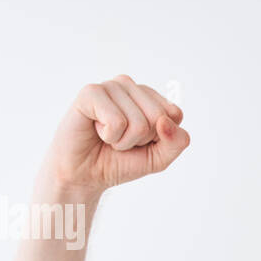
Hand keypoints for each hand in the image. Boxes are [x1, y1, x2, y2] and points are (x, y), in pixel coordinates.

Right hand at [39, 75, 188, 192]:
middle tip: (121, 140)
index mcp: (148, 96)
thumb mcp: (158, 158)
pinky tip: (97, 131)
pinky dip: (110, 136)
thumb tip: (166, 121)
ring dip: (123, 141)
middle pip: (158, 118)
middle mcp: (130, 86)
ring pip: (139, 122)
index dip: (160, 138)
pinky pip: (117, 121)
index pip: (174, 114)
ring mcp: (110, 86)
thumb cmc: (119, 161)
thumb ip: (176, 142)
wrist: (84, 174)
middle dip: (141, 140)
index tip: (140, 142)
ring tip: (108, 137)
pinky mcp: (90, 93)